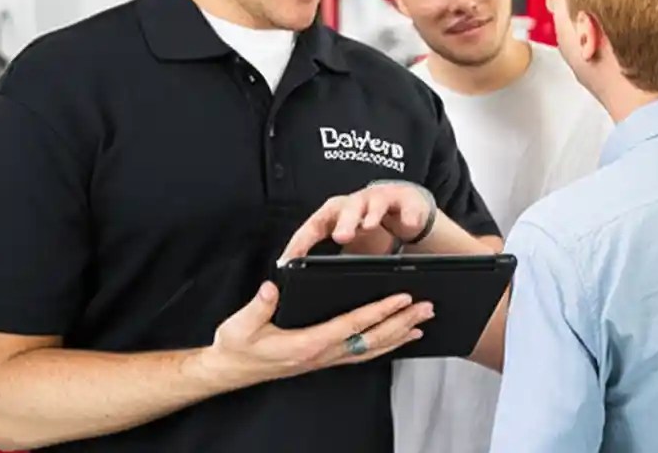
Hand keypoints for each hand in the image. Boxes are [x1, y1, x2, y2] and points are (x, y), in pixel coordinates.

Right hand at [191, 281, 433, 389]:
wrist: (231, 369)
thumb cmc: (237, 346)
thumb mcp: (241, 325)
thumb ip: (258, 306)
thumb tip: (272, 288)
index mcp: (307, 343)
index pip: (352, 324)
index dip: (379, 311)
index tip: (402, 297)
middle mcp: (323, 354)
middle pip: (371, 338)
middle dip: (402, 322)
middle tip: (427, 308)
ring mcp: (326, 358)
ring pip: (371, 348)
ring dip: (399, 334)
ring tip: (422, 321)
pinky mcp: (325, 358)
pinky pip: (361, 353)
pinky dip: (384, 344)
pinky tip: (398, 337)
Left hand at [278, 182, 435, 264]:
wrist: (403, 207)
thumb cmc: (370, 229)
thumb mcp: (349, 246)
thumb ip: (332, 261)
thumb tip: (310, 290)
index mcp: (334, 215)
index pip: (312, 228)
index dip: (300, 243)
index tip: (289, 261)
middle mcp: (355, 204)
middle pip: (345, 210)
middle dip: (343, 223)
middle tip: (340, 237)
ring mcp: (380, 200)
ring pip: (374, 204)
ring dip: (371, 214)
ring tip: (368, 226)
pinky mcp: (405, 202)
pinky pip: (407, 208)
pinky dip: (408, 216)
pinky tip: (408, 225)